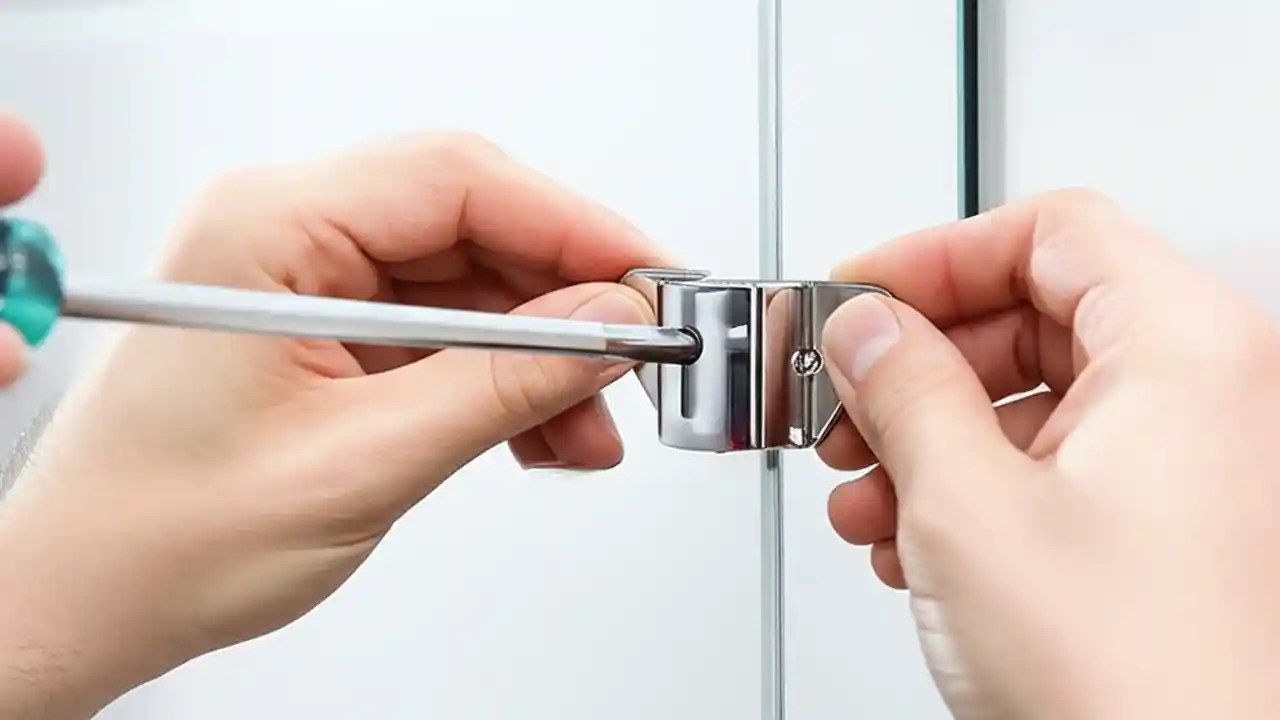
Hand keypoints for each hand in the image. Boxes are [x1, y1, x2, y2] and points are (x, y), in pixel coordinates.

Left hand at [0, 133, 667, 718]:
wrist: (86, 600)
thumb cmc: (158, 538)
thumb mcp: (361, 464)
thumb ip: (501, 387)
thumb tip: (610, 329)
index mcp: (266, 229)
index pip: (459, 181)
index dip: (575, 226)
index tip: (650, 281)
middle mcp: (285, 235)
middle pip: (474, 223)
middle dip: (569, 294)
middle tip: (641, 351)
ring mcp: (307, 280)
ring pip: (470, 282)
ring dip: (543, 351)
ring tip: (589, 422)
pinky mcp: (327, 327)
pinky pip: (444, 328)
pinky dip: (502, 376)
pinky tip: (542, 430)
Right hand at [818, 190, 1279, 717]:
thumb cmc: (1135, 686)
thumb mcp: (968, 508)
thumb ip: (903, 389)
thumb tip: (864, 329)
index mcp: (1185, 350)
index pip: (1047, 230)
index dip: (934, 256)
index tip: (859, 299)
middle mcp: (1206, 392)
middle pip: (1032, 312)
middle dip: (917, 363)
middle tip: (846, 401)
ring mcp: (1190, 461)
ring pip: (1031, 395)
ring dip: (929, 435)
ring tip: (866, 489)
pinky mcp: (1163, 522)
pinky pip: (1051, 461)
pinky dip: (970, 484)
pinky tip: (911, 535)